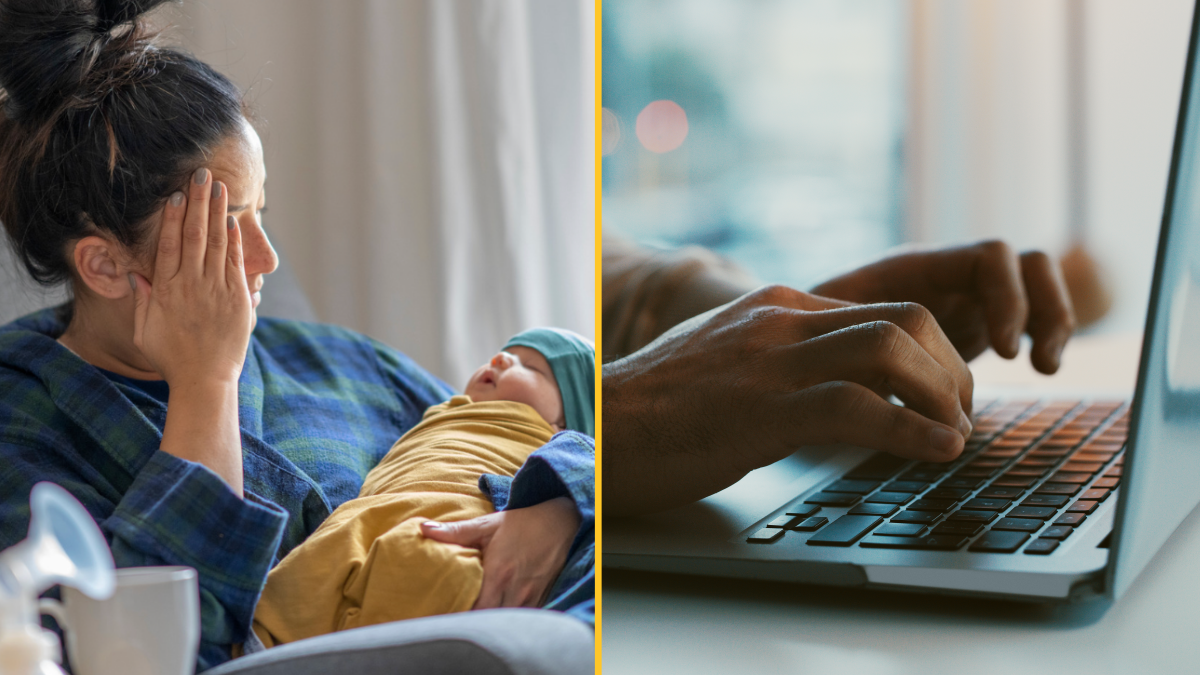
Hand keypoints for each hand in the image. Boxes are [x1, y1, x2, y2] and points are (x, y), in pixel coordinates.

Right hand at [130, 168, 252, 386]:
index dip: (173, 219)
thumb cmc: (172, 359)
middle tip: (201, 174)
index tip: (175, 195)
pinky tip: (233, 221)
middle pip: (196, 235)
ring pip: (218, 243)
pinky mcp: (238, 299)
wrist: (205, 381)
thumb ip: (141, 301)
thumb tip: (135, 275)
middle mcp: (192, 285)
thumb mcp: (145, 331)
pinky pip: (236, 264)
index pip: (170, 246)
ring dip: (218, 213)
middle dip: (198, 202)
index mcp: (167, 290)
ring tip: (218, 187)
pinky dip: (235, 241)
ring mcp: (217, 290)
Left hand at [420, 498, 580, 608]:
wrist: (562, 522)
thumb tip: (423, 528)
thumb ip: (456, 530)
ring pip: (507, 622)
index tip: (448, 611)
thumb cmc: (522, 523)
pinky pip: (522, 618)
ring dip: (492, 621)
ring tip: (476, 616)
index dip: (461, 615)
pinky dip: (509, 619)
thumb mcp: (488, 524)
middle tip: (458, 616)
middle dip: (474, 622)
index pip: (476, 610)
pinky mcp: (541, 599)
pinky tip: (497, 612)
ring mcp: (531, 597)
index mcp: (499, 573)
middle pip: (491, 620)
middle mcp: (516, 589)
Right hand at [602, 285, 974, 515]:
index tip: (945, 396)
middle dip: (951, 369)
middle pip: (905, 318)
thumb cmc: (658, 409)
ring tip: (955, 436)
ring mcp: (770, 362)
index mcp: (777, 307)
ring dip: (944, 396)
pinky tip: (937, 451)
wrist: (594, 428)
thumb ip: (782, 358)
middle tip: (960, 415)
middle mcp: (780, 322)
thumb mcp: (730, 362)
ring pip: (892, 350)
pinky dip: (913, 431)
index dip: (934, 354)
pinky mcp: (761, 411)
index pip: (885, 309)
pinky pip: (860, 407)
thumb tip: (838, 385)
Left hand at [811, 240, 1074, 373]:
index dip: (1006, 298)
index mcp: (916, 267)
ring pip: (1034, 285)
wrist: (799, 337)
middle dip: (1041, 309)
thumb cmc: (804, 331)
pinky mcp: (972, 324)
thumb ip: (853, 334)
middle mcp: (947, 275)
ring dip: (1052, 320)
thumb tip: (869, 357)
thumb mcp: (826, 331)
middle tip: (1031, 363)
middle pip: (1024, 264)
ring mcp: (964, 296)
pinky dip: (1042, 335)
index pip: (988, 258)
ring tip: (1045, 367)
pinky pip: (1028, 314)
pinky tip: (1039, 369)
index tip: (1004, 351)